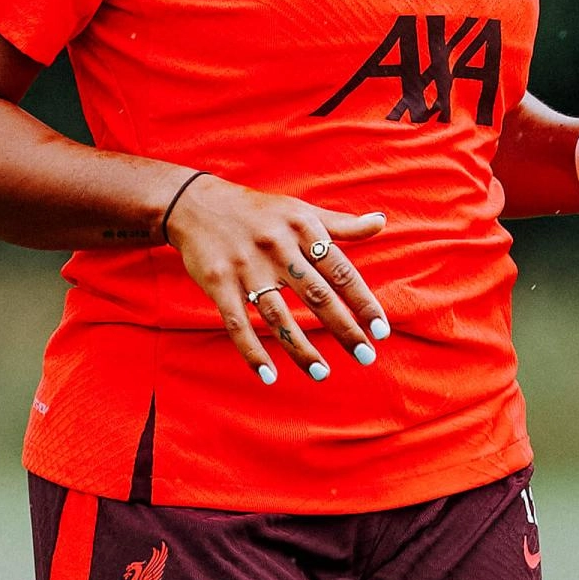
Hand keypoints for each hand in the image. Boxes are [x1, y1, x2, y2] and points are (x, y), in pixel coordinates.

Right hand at [164, 175, 390, 384]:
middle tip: (366, 356)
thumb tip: (381, 222)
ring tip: (322, 373)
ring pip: (278, 315)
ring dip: (302, 348)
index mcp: (302, 228)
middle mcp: (277, 248)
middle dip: (343, 329)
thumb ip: (341, 224)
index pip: (340, 271)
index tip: (382, 330)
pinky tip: (269, 375)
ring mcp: (246, 267)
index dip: (363, 302)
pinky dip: (253, 351)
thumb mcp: (300, 211)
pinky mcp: (219, 283)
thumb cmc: (259, 211)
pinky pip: (238, 323)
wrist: (196, 204)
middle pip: (316, 295)